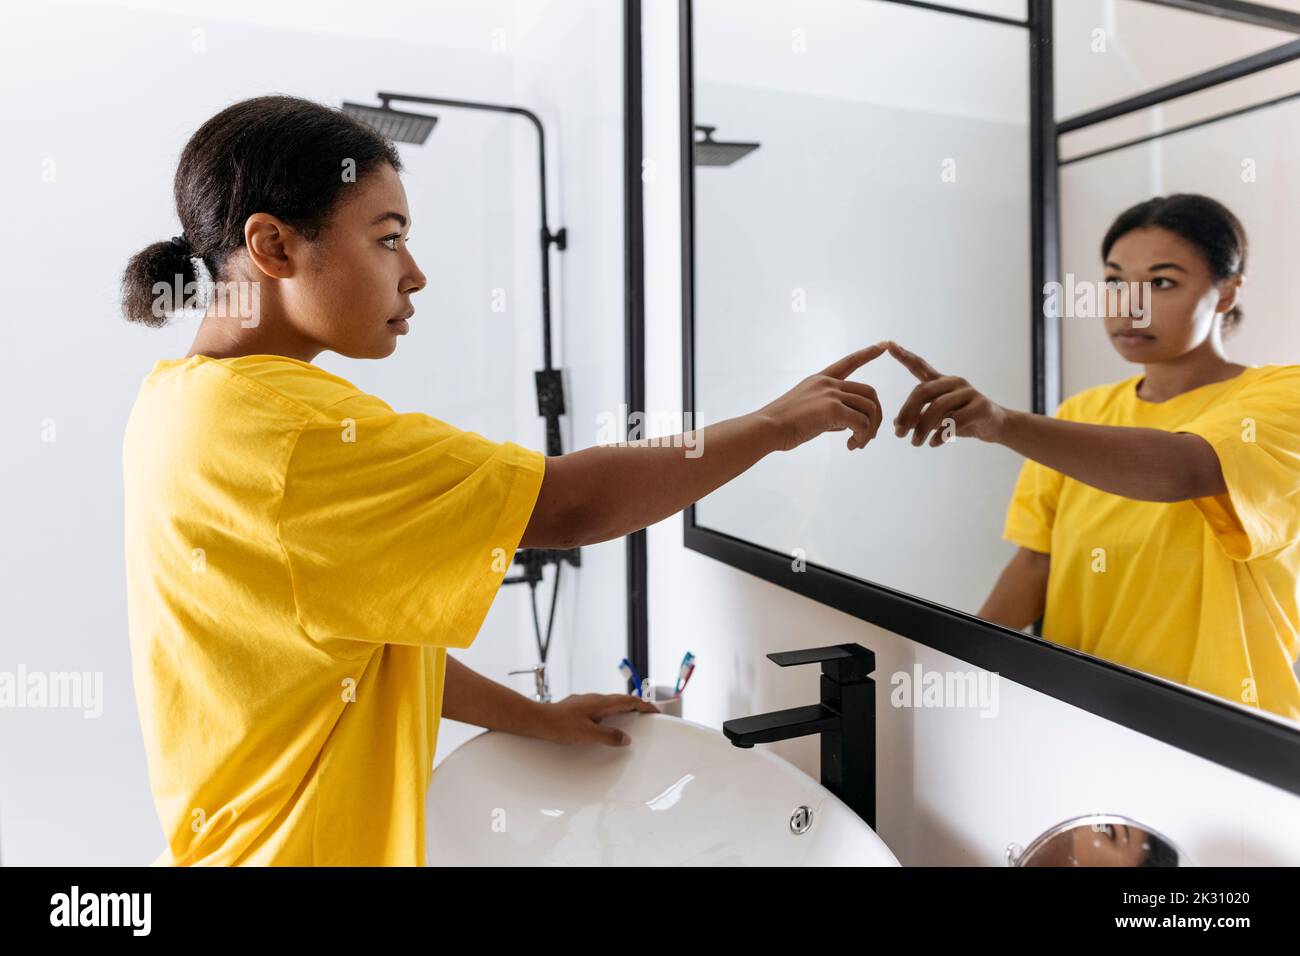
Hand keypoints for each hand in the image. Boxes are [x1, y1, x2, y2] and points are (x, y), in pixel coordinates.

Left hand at [536, 692, 659, 746]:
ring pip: (610, 702)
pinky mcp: (578, 706)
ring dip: (622, 708)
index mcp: (601, 703)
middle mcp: (594, 699)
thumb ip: (608, 736)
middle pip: (621, 699)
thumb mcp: (588, 734)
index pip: (629, 701)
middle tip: (646, 714)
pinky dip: (610, 712)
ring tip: (629, 718)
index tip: (655, 711)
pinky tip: (605, 721)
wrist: (538, 720)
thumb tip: (625, 738)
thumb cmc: (560, 726)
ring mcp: (585, 701)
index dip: (644, 705)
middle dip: (636, 706)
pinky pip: (600, 706)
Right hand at [754, 343, 886, 451]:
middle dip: (876, 415)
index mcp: (819, 380)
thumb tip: (850, 424)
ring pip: (870, 409)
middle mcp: (828, 383)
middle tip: (867, 436)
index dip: (867, 354)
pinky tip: (851, 446)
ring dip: (869, 430)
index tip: (883, 345)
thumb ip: (830, 413)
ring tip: (857, 444)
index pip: (848, 362)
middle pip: (869, 393)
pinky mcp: (833, 409)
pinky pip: (862, 423)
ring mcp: (831, 394)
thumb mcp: (807, 412)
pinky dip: (862, 437)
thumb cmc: (782, 426)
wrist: (767, 428)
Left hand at [885, 340, 1006, 444]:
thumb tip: (895, 423)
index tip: (888, 344)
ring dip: (923, 427)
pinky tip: (933, 444)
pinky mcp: (980, 406)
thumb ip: (918, 418)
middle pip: (923, 391)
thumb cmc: (963, 421)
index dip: (904, 356)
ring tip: (915, 443)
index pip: (919, 366)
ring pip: (938, 406)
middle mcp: (953, 382)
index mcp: (941, 382)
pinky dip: (941, 433)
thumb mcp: (937, 419)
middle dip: (907, 412)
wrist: (996, 426)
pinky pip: (955, 419)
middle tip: (898, 433)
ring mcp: (968, 392)